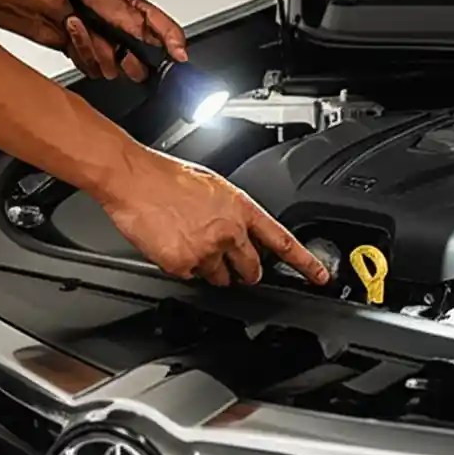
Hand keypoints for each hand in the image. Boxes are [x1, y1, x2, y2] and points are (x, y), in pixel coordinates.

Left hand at [56, 0, 188, 82]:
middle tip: (112, 42)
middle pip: (143, 64)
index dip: (175, 49)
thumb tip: (173, 47)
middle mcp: (128, 35)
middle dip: (123, 56)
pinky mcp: (93, 60)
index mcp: (140, 16)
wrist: (41, 5)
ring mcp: (110, 50)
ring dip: (95, 50)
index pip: (171, 36)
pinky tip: (75, 36)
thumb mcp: (115, 5)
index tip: (175, 57)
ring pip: (114, 70)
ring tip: (83, 28)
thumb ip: (144, 30)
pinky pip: (94, 70)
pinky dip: (82, 53)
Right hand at [96, 147, 328, 286]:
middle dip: (245, 271)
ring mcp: (207, 251)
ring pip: (220, 277)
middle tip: (230, 262)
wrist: (134, 179)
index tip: (319, 276)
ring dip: (211, 268)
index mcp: (241, 208)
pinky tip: (173, 245)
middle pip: (251, 270)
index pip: (282, 241)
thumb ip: (232, 213)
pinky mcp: (184, 265)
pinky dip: (183, 267)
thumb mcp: (214, 187)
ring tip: (190, 241)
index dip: (305, 262)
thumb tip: (239, 231)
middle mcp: (229, 232)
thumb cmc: (167, 177)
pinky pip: (191, 277)